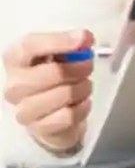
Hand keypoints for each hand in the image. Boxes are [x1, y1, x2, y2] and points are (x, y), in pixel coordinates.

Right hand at [3, 30, 95, 152]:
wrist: (51, 111)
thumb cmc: (54, 75)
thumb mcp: (60, 53)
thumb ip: (72, 42)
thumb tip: (84, 38)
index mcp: (15, 60)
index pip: (30, 46)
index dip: (59, 41)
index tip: (83, 39)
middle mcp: (14, 85)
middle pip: (53, 72)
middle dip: (79, 68)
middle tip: (88, 67)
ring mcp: (24, 110)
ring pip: (64, 94)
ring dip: (83, 88)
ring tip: (83, 86)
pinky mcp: (38, 128)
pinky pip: (69, 116)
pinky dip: (82, 108)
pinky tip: (80, 103)